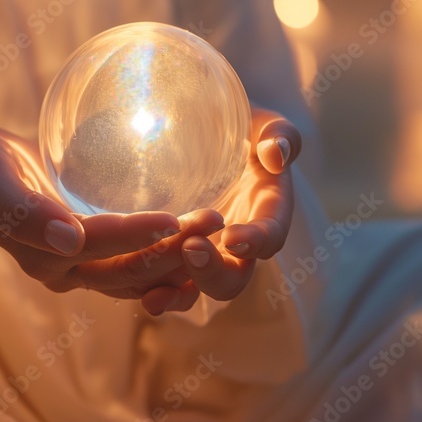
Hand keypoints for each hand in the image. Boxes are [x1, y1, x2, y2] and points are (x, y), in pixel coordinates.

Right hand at [0, 121, 222, 307]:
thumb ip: (24, 212)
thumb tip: (69, 240)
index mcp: (42, 259)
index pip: (98, 248)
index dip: (135, 236)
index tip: (174, 218)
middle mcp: (68, 273)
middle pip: (129, 270)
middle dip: (173, 251)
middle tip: (214, 219)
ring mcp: (86, 269)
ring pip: (142, 274)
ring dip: (182, 257)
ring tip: (218, 226)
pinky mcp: (100, 256)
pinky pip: (143, 266)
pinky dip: (174, 260)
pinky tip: (204, 238)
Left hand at [144, 107, 301, 310]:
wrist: (203, 129)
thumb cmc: (236, 123)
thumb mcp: (262, 122)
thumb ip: (278, 135)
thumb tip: (276, 155)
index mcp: (267, 211)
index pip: (270, 234)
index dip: (256, 241)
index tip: (234, 238)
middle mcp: (238, 242)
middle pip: (235, 276)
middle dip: (215, 272)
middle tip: (191, 250)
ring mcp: (207, 253)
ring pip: (200, 288)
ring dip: (181, 295)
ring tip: (156, 298)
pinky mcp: (176, 256)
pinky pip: (170, 283)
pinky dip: (158, 293)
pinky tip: (142, 299)